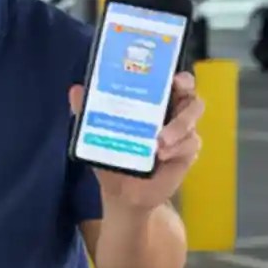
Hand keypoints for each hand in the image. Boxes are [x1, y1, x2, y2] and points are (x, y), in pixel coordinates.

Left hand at [69, 71, 204, 210]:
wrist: (122, 192)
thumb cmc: (114, 154)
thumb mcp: (98, 133)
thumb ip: (87, 112)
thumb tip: (75, 91)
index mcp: (153, 102)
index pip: (173, 81)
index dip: (177, 75)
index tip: (172, 76)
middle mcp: (172, 113)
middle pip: (190, 94)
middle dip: (186, 90)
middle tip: (176, 90)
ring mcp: (183, 133)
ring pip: (193, 118)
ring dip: (179, 125)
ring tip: (160, 140)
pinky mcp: (187, 152)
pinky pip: (191, 144)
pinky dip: (177, 148)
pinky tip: (162, 155)